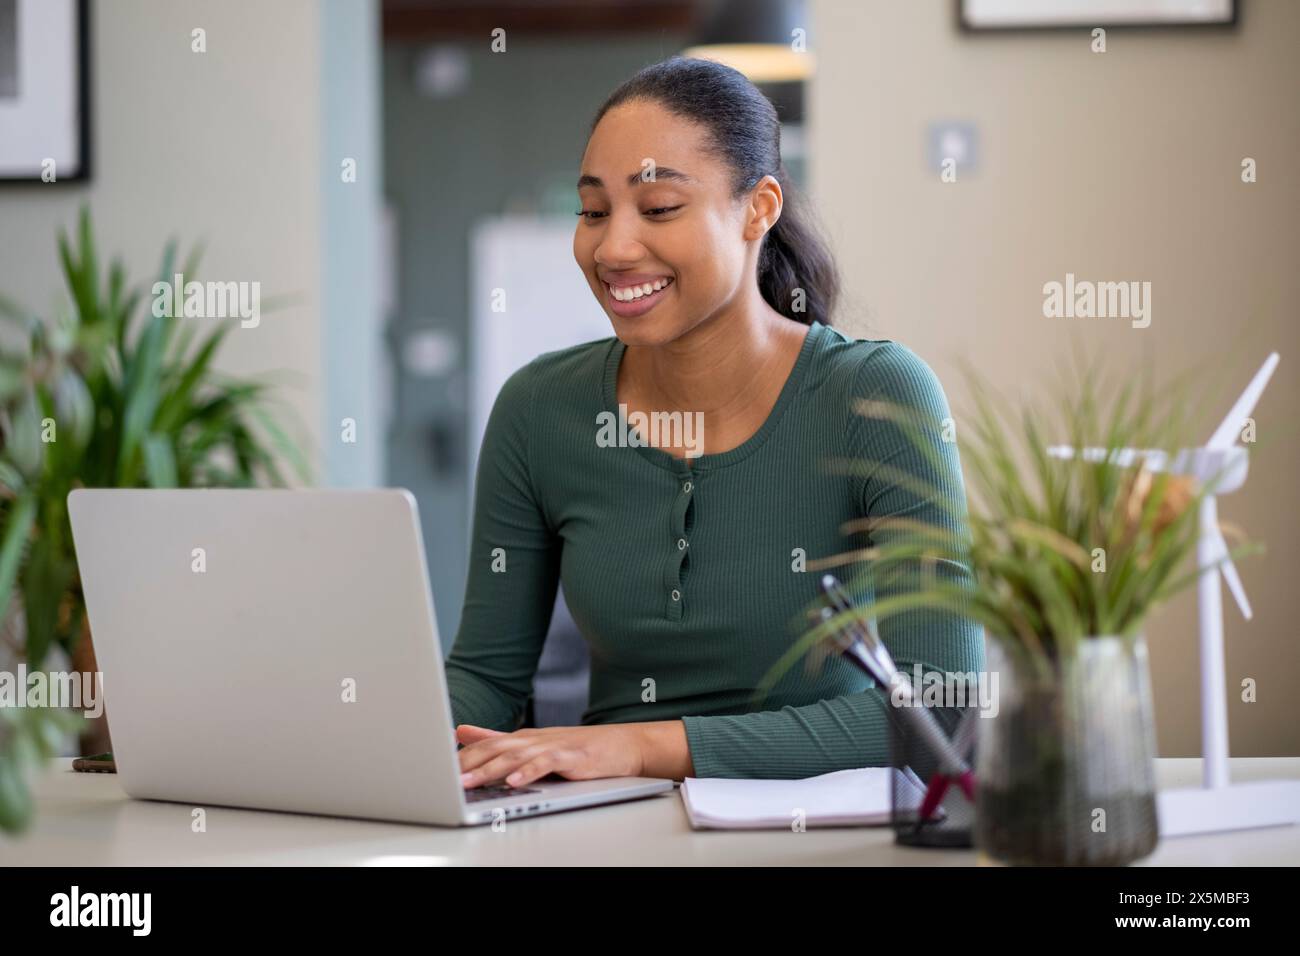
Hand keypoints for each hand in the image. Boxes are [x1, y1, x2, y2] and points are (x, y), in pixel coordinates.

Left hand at [455, 723, 646, 788]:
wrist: (621, 744)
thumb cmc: (577, 747)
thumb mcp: (533, 743)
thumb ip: (495, 738)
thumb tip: (461, 731)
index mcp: (521, 738)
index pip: (484, 746)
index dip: (460, 758)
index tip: (436, 770)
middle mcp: (532, 739)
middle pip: (494, 750)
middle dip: (467, 765)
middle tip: (444, 779)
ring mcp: (551, 746)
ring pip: (514, 758)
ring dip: (489, 770)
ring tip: (468, 783)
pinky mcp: (570, 756)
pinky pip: (546, 764)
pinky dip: (528, 773)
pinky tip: (513, 783)